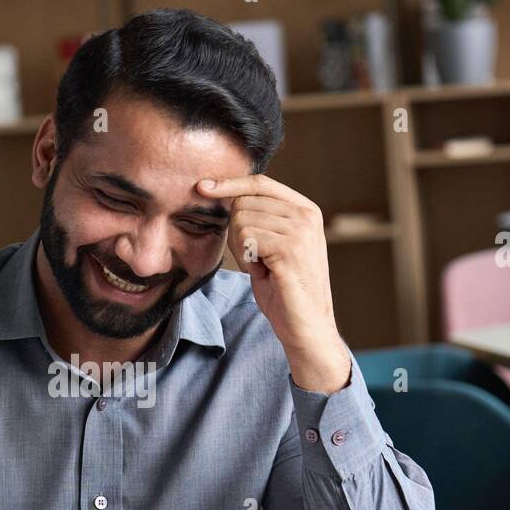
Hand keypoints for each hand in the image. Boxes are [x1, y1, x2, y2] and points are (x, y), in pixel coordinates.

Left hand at [197, 174, 349, 392]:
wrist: (307, 327)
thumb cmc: (285, 290)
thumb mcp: (272, 247)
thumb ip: (259, 220)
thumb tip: (224, 197)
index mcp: (306, 209)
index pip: (260, 182)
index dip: (229, 184)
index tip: (203, 188)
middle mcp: (307, 214)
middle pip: (244, 203)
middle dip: (237, 233)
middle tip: (255, 259)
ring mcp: (301, 230)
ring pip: (241, 221)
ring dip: (242, 249)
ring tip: (263, 268)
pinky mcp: (290, 248)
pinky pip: (246, 238)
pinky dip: (247, 260)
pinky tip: (264, 273)